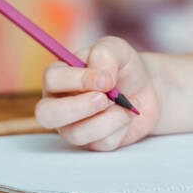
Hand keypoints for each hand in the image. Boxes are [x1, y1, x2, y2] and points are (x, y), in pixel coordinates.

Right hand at [35, 36, 159, 150]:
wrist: (146, 90)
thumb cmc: (122, 68)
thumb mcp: (117, 49)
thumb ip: (105, 53)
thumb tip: (102, 77)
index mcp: (59, 76)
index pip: (52, 79)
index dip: (76, 80)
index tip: (106, 79)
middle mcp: (59, 103)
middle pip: (46, 114)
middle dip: (77, 108)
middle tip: (104, 99)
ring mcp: (73, 126)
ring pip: (76, 133)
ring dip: (107, 118)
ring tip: (127, 103)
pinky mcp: (92, 143)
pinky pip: (101, 142)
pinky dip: (121, 126)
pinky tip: (127, 115)